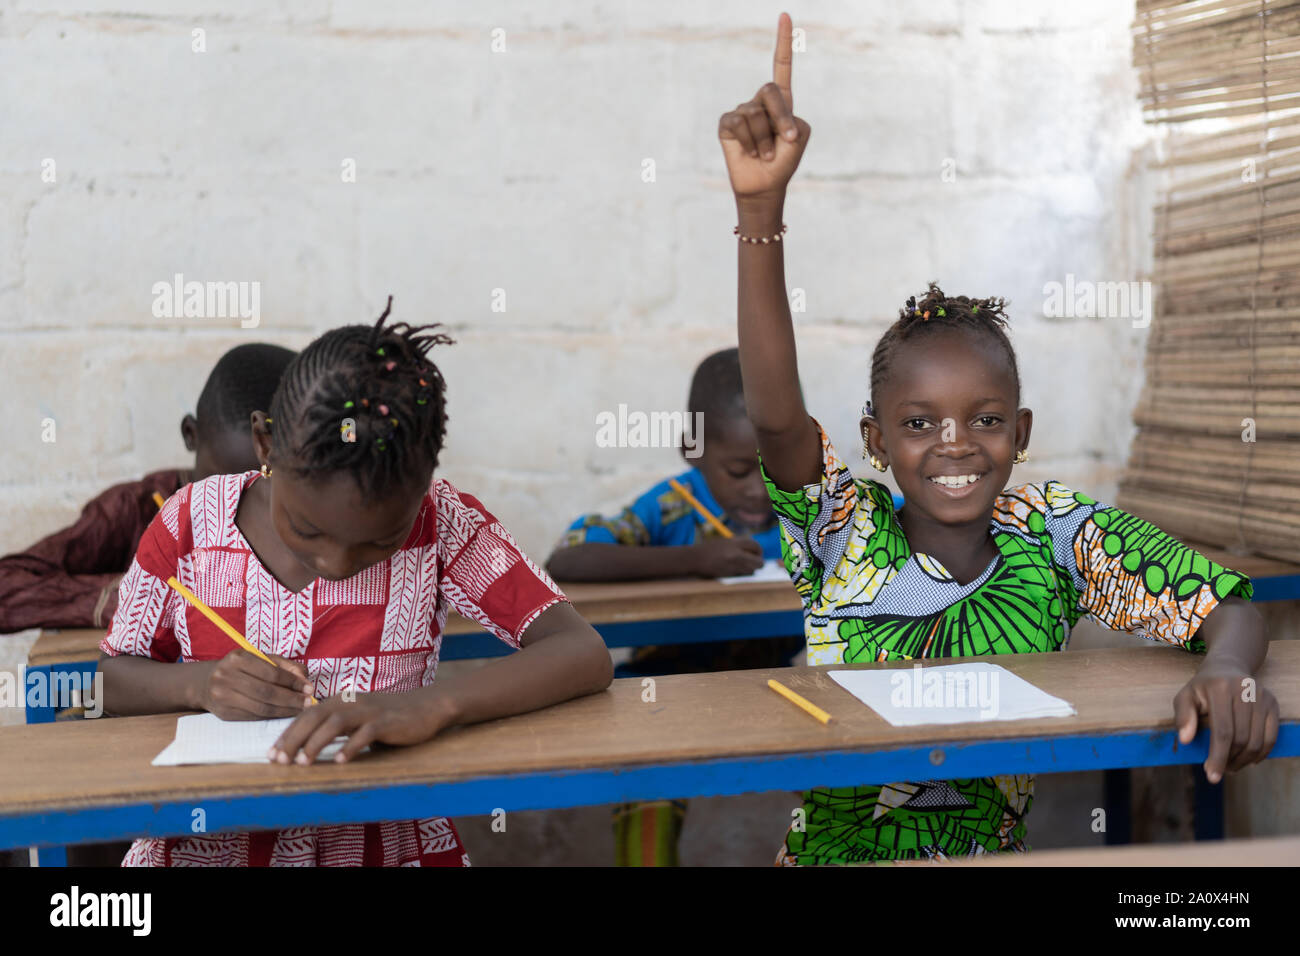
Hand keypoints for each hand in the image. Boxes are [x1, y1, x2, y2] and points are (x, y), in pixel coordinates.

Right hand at [195, 649, 314, 719]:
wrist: (207, 683)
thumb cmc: (242, 669)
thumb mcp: (261, 659)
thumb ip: (285, 666)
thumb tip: (304, 679)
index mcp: (238, 658)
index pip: (272, 673)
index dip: (293, 682)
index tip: (310, 688)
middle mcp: (226, 676)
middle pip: (267, 692)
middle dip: (292, 699)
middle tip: (309, 702)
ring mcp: (223, 696)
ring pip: (261, 707)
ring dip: (285, 710)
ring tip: (301, 710)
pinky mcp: (224, 713)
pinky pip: (254, 717)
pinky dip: (273, 717)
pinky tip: (285, 714)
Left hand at [269, 691, 449, 764]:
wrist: (427, 706)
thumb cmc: (389, 716)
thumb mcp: (359, 718)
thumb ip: (337, 727)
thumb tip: (306, 746)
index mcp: (342, 701)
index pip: (307, 715)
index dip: (288, 734)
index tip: (272, 754)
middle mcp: (351, 702)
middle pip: (315, 716)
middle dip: (294, 738)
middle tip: (279, 760)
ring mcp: (370, 711)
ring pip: (336, 722)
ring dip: (316, 742)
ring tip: (303, 762)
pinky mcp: (387, 721)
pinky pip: (366, 733)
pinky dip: (352, 746)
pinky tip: (341, 761)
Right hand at [690, 536, 764, 577]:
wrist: (694, 559)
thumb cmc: (708, 549)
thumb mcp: (724, 542)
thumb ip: (739, 545)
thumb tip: (754, 551)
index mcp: (734, 543)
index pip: (756, 546)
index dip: (759, 550)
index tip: (757, 553)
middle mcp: (736, 554)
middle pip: (759, 561)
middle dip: (759, 562)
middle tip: (754, 562)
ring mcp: (733, 566)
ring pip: (752, 571)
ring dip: (750, 569)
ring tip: (742, 566)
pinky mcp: (729, 576)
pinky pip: (742, 576)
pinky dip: (742, 574)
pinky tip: (734, 570)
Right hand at [718, 12, 810, 204]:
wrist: (765, 186)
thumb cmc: (784, 162)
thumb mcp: (798, 138)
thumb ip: (790, 118)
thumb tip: (764, 115)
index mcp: (782, 101)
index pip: (781, 67)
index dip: (783, 42)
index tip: (785, 15)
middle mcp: (760, 102)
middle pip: (769, 90)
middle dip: (781, 117)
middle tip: (788, 141)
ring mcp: (741, 112)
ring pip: (754, 115)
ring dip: (765, 140)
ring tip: (765, 155)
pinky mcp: (726, 125)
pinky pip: (738, 124)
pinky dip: (749, 142)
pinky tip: (750, 153)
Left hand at [1173, 660, 1278, 782]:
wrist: (1227, 668)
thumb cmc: (1202, 688)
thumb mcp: (1185, 696)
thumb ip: (1182, 716)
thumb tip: (1185, 740)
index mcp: (1219, 689)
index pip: (1222, 731)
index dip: (1218, 756)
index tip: (1212, 775)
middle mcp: (1244, 691)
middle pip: (1241, 739)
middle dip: (1230, 760)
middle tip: (1220, 770)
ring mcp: (1262, 696)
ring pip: (1257, 741)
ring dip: (1244, 760)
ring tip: (1231, 766)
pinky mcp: (1273, 703)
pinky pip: (1271, 737)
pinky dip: (1261, 753)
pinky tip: (1249, 760)